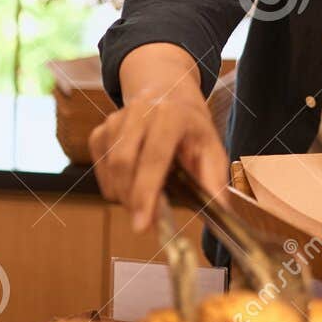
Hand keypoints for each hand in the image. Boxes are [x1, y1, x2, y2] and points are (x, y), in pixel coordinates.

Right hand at [89, 90, 228, 232]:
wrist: (169, 96)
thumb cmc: (191, 129)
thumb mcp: (211, 148)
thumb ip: (214, 178)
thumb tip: (221, 209)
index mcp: (172, 115)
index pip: (154, 157)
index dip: (146, 193)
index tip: (143, 226)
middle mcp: (140, 111)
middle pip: (125, 163)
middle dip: (132, 200)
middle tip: (145, 221)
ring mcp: (117, 118)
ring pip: (111, 168)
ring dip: (124, 194)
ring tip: (144, 200)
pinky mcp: (101, 129)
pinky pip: (100, 168)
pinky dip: (114, 185)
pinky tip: (132, 183)